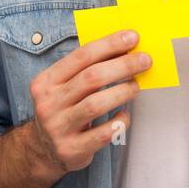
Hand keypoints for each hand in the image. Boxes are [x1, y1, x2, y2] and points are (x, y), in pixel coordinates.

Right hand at [27, 29, 149, 175]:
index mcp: (46, 81)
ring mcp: (59, 127)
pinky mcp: (71, 149)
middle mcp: (49, 103)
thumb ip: (85, 69)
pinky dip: (119, 122)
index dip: (109, 44)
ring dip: (122, 92)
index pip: (81, 56)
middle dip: (122, 66)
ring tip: (135, 86)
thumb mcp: (62, 86)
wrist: (43, 149)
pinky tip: (125, 115)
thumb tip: (123, 48)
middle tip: (144, 60)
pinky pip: (103, 134)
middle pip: (91, 78)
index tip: (132, 38)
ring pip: (96, 104)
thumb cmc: (62, 110)